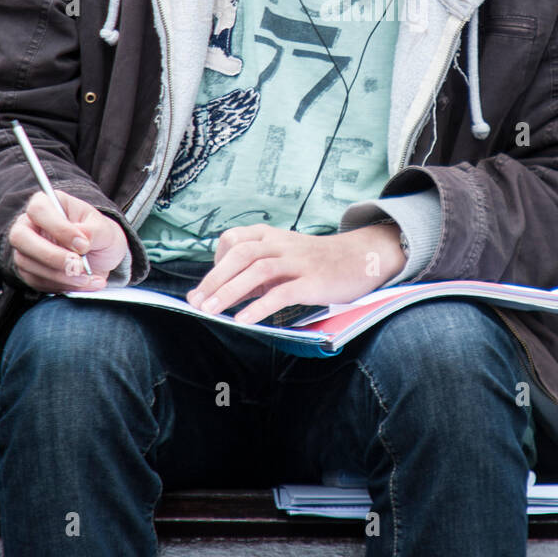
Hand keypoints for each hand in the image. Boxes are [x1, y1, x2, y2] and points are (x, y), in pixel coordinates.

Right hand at [8, 190, 128, 291]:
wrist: (100, 256)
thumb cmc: (98, 234)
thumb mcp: (104, 229)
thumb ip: (94, 231)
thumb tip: (81, 240)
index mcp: (47, 203)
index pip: (38, 209)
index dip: (59, 228)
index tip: (83, 245)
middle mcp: (29, 224)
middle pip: (21, 237)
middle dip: (52, 255)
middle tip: (79, 265)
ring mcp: (25, 249)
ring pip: (27, 263)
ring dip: (60, 275)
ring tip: (87, 277)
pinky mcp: (27, 271)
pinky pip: (36, 281)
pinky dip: (61, 286)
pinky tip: (83, 284)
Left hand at [186, 222, 406, 323]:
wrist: (359, 259)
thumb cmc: (314, 263)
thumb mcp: (281, 261)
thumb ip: (251, 276)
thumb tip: (213, 296)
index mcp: (270, 235)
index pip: (233, 239)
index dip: (216, 260)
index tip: (208, 285)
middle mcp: (281, 244)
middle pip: (240, 253)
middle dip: (215, 278)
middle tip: (198, 303)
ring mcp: (297, 261)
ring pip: (257, 270)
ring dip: (230, 291)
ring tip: (211, 311)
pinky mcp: (312, 281)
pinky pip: (282, 292)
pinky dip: (260, 306)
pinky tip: (244, 320)